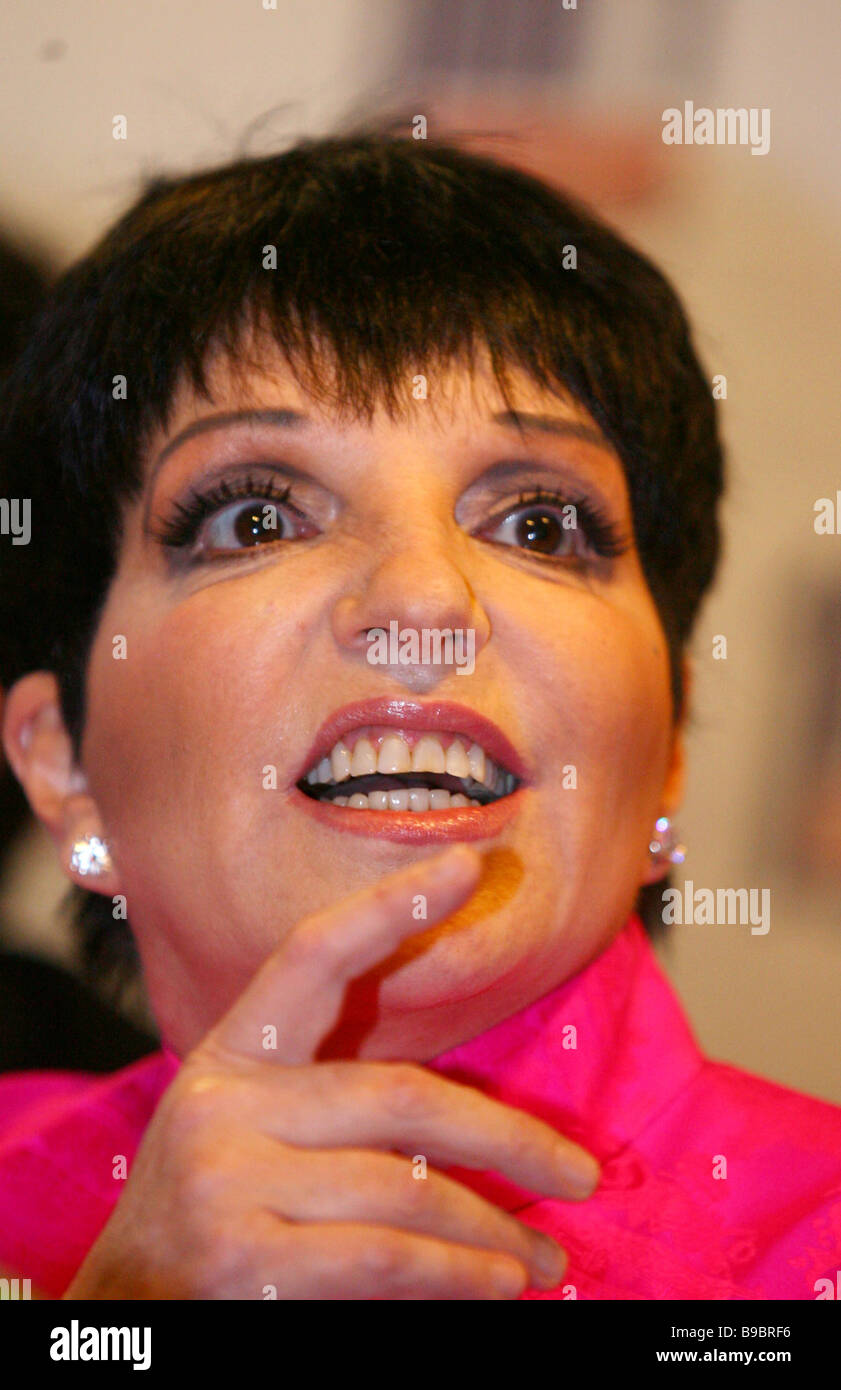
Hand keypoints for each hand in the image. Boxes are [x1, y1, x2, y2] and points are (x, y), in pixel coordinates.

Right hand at [64, 845, 598, 1299]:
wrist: (122, 1311)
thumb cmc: (204, 1220)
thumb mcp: (248, 1139)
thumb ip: (333, 1112)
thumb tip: (466, 1125)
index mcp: (231, 1058)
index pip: (312, 957)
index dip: (388, 906)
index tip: (466, 865)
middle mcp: (223, 1105)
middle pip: (398, 1094)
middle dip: (506, 1137)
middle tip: (580, 1173)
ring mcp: (226, 1180)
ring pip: (404, 1185)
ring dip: (492, 1227)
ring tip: (546, 1260)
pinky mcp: (243, 1259)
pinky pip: (385, 1257)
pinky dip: (456, 1274)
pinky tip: (499, 1285)